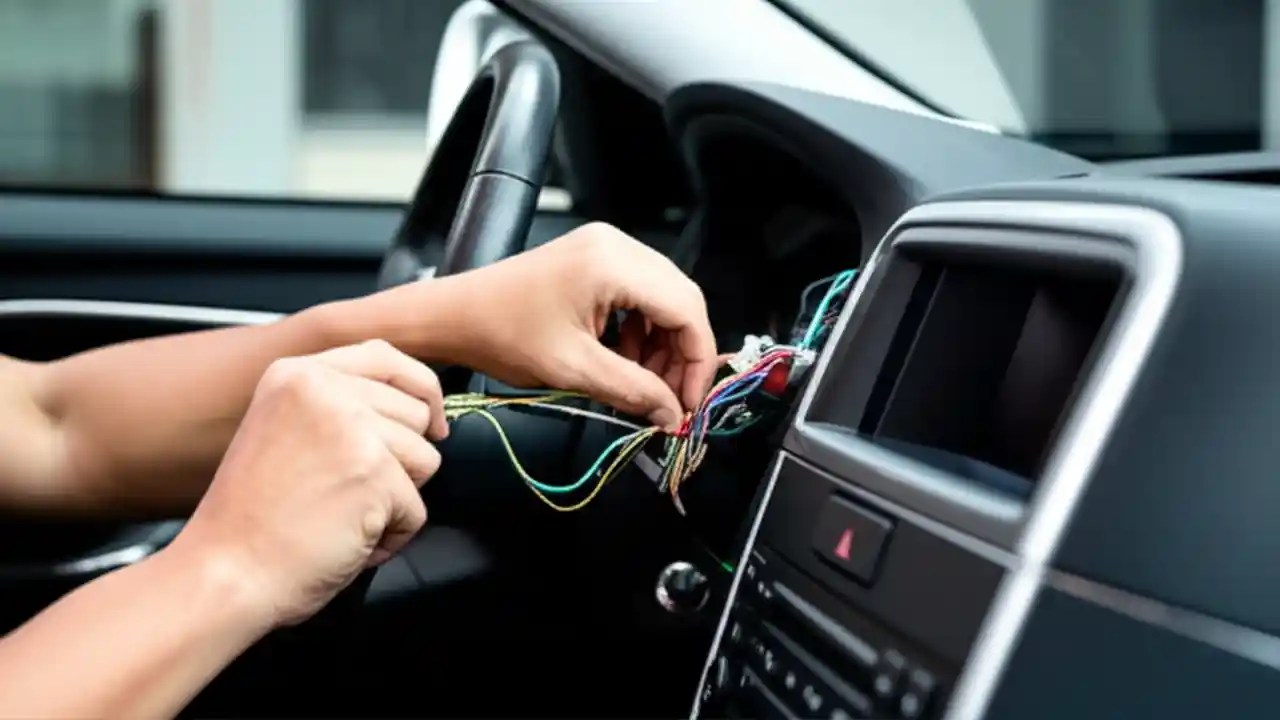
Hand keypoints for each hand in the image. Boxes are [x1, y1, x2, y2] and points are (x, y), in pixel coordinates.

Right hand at [168, 340, 445, 627]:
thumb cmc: (252, 520)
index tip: (429, 419)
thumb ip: (334, 404)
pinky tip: (344, 541)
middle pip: (415, 412)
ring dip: (396, 499)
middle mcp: (325, 389)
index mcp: (297, 374)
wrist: (225, 573)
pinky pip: (416, 510)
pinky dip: (390, 537)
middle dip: (400, 459)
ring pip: (425, 459)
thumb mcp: (283, 429)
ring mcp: (352, 428)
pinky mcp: (374, 473)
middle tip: (346, 491)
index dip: (419, 390)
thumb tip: (411, 402)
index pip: (385, 357)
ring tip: (342, 516)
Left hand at [444, 223, 716, 428]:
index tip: (689, 402)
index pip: (686, 309)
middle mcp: (616, 245)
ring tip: (644, 385)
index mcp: (613, 263)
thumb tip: (671, 414)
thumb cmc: (501, 334)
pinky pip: (639, 296)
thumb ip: (632, 391)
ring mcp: (605, 248)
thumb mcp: (573, 369)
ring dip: (661, 346)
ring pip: (662, 300)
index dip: (698, 360)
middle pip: (680, 301)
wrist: (454, 315)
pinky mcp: (594, 259)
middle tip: (670, 400)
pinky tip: (625, 361)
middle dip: (681, 355)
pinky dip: (640, 332)